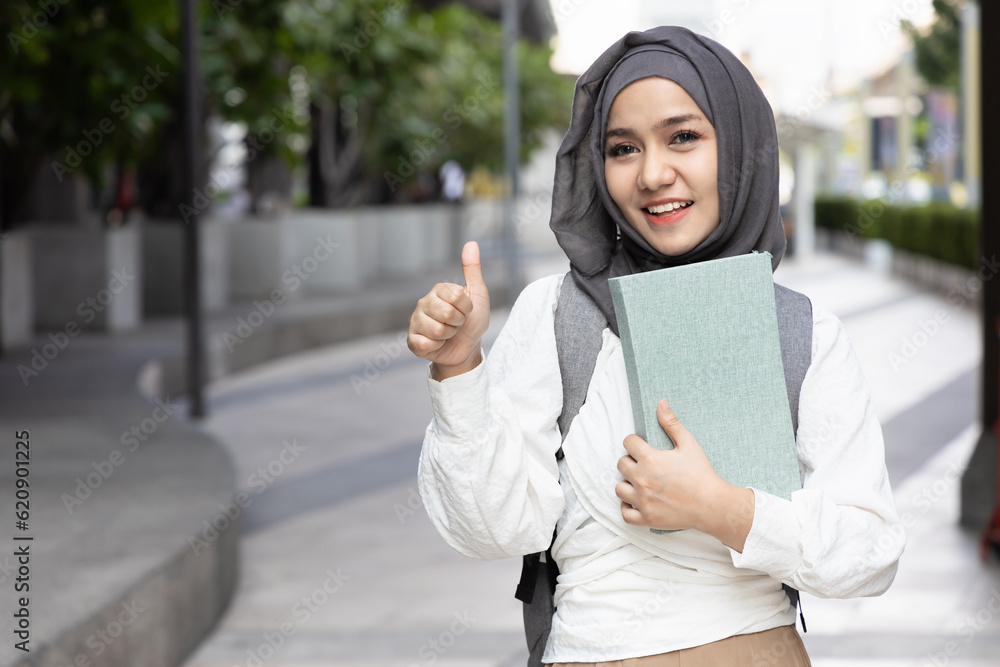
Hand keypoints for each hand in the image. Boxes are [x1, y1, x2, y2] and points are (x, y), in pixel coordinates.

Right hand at [407, 241, 489, 379]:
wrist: (467, 349)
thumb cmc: (472, 321)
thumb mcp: (478, 294)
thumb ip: (472, 270)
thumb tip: (471, 243)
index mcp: (439, 290)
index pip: (456, 296)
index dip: (466, 308)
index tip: (466, 311)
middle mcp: (424, 302)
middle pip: (446, 313)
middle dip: (458, 322)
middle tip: (457, 323)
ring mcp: (416, 321)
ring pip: (437, 330)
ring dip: (448, 335)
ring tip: (448, 333)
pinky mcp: (412, 340)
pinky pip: (425, 343)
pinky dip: (437, 346)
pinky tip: (437, 343)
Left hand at [615, 399, 754, 551]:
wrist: (713, 504)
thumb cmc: (701, 474)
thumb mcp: (688, 444)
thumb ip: (671, 423)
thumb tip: (661, 403)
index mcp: (650, 459)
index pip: (627, 443)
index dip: (634, 442)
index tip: (641, 446)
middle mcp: (642, 479)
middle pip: (621, 464)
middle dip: (630, 461)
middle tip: (644, 464)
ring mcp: (642, 500)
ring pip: (619, 488)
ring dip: (627, 484)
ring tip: (640, 482)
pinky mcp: (646, 518)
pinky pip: (625, 513)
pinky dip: (628, 507)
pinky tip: (637, 501)